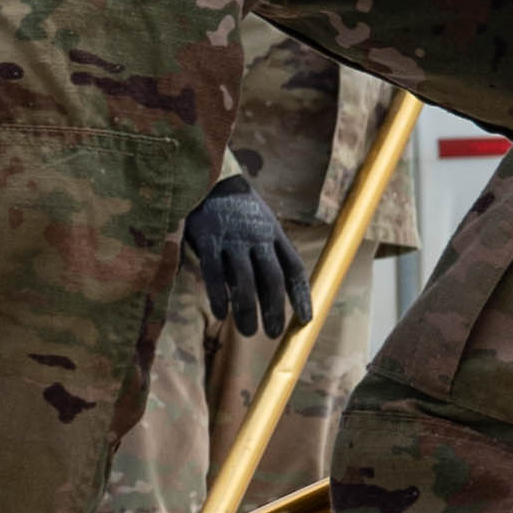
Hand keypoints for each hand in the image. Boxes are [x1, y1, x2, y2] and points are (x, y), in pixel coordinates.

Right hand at [178, 169, 312, 341]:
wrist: (207, 177)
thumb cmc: (235, 208)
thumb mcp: (261, 223)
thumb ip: (267, 253)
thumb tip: (270, 294)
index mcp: (273, 233)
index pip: (293, 268)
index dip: (302, 295)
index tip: (306, 320)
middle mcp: (256, 236)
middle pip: (271, 278)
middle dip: (274, 309)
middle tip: (273, 334)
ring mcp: (232, 238)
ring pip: (245, 280)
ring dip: (248, 309)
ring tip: (248, 332)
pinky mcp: (207, 238)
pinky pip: (214, 272)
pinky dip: (219, 294)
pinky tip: (220, 312)